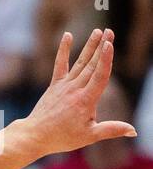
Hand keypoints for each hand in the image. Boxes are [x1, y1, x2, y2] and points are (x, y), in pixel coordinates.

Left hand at [16, 29, 136, 157]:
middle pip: (92, 65)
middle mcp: (75, 90)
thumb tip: (134, 131)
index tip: (110, 44)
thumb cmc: (62, 138)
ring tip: (99, 31)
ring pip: (80, 63)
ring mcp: (64, 86)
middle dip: (101, 47)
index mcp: (85, 100)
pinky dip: (63, 50)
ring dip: (90, 46)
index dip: (105, 60)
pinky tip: (68, 35)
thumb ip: (111, 129)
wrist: (34, 136)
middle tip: (110, 31)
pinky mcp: (54, 86)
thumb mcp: (89, 136)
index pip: (99, 76)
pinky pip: (60, 65)